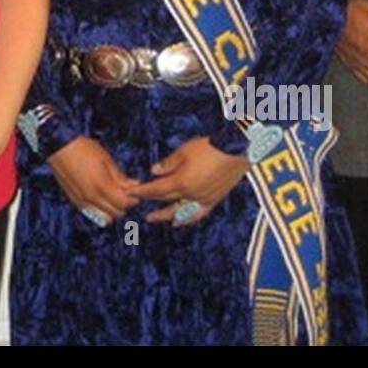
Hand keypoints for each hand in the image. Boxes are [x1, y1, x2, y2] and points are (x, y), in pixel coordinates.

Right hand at [47, 136, 138, 222]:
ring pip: (105, 218)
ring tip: (113, 194)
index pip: (123, 204)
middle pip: (116, 214)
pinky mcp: (75, 201)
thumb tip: (134, 186)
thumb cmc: (82, 149)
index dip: (132, 198)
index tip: (135, 190)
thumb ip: (120, 177)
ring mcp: (82, 201)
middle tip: (125, 191)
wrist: (58, 147)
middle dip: (124, 205)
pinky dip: (101, 210)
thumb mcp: (106, 159)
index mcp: (101, 186)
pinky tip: (102, 196)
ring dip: (113, 209)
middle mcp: (91, 198)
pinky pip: (93, 213)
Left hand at [133, 137, 248, 224]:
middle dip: (151, 203)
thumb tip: (154, 171)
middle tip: (138, 207)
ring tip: (156, 219)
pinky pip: (198, 214)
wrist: (237, 150)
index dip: (142, 192)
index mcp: (181, 182)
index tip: (130, 193)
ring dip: (167, 216)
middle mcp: (191, 195)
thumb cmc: (210, 147)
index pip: (156, 190)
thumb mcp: (185, 150)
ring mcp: (203, 199)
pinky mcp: (214, 200)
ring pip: (181, 212)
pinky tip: (182, 220)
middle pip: (166, 202)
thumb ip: (169, 163)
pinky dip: (187, 218)